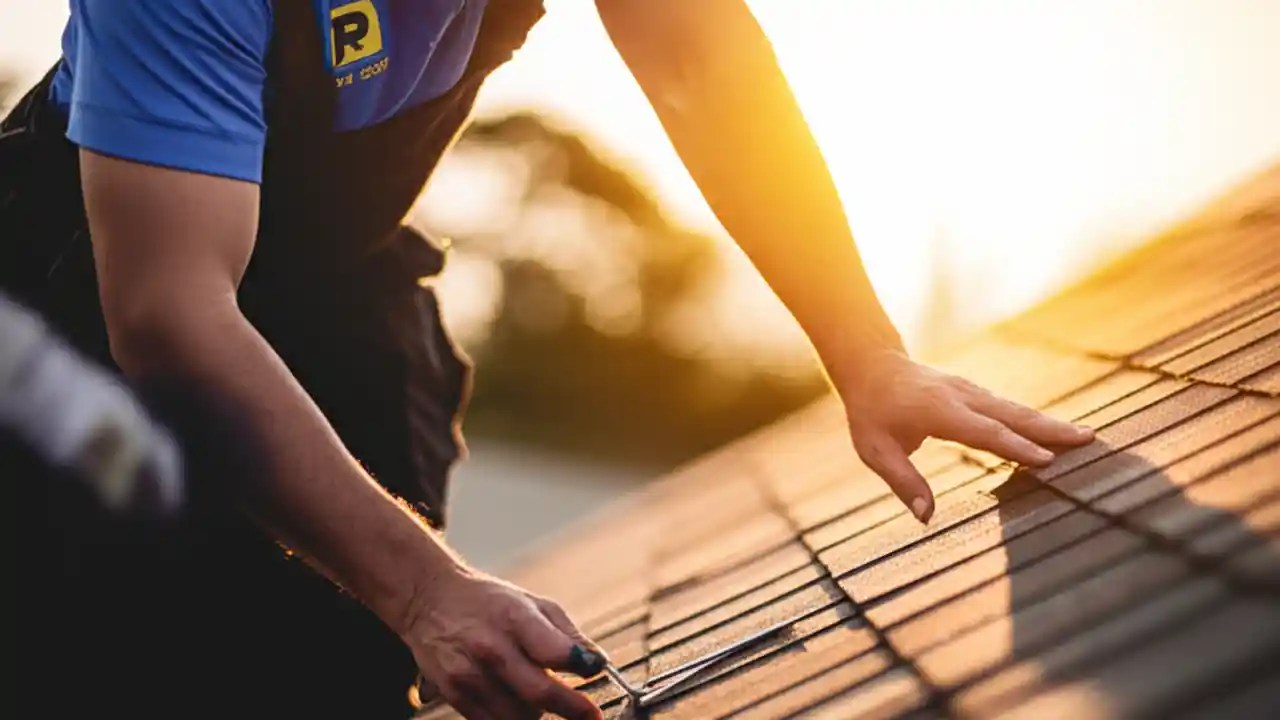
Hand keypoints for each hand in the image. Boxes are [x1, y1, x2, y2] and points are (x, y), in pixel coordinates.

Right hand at [401, 568, 603, 719]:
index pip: (555, 650)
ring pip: (517, 716)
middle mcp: (491, 647)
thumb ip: (567, 634)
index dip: (583, 668)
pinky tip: (519, 706)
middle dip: (571, 708)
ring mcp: (469, 673)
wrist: (429, 599)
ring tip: (542, 700)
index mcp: (514, 617)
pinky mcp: (454, 693)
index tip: (597, 675)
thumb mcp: (532, 603)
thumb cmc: (490, 602)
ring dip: (539, 715)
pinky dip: (512, 719)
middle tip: (589, 715)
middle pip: (539, 692)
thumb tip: (597, 663)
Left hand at [836, 349, 1093, 522]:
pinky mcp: (974, 393)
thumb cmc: (871, 411)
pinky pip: (1008, 408)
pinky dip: (1034, 419)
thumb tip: (926, 518)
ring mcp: (970, 392)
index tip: (1047, 461)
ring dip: (1049, 423)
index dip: (1016, 447)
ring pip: (1015, 409)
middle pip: (1012, 415)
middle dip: (1049, 429)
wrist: (872, 365)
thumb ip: (902, 481)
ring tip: (1085, 437)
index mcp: (939, 411)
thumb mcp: (874, 450)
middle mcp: (962, 397)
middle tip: (1088, 440)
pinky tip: (1054, 432)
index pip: (984, 432)